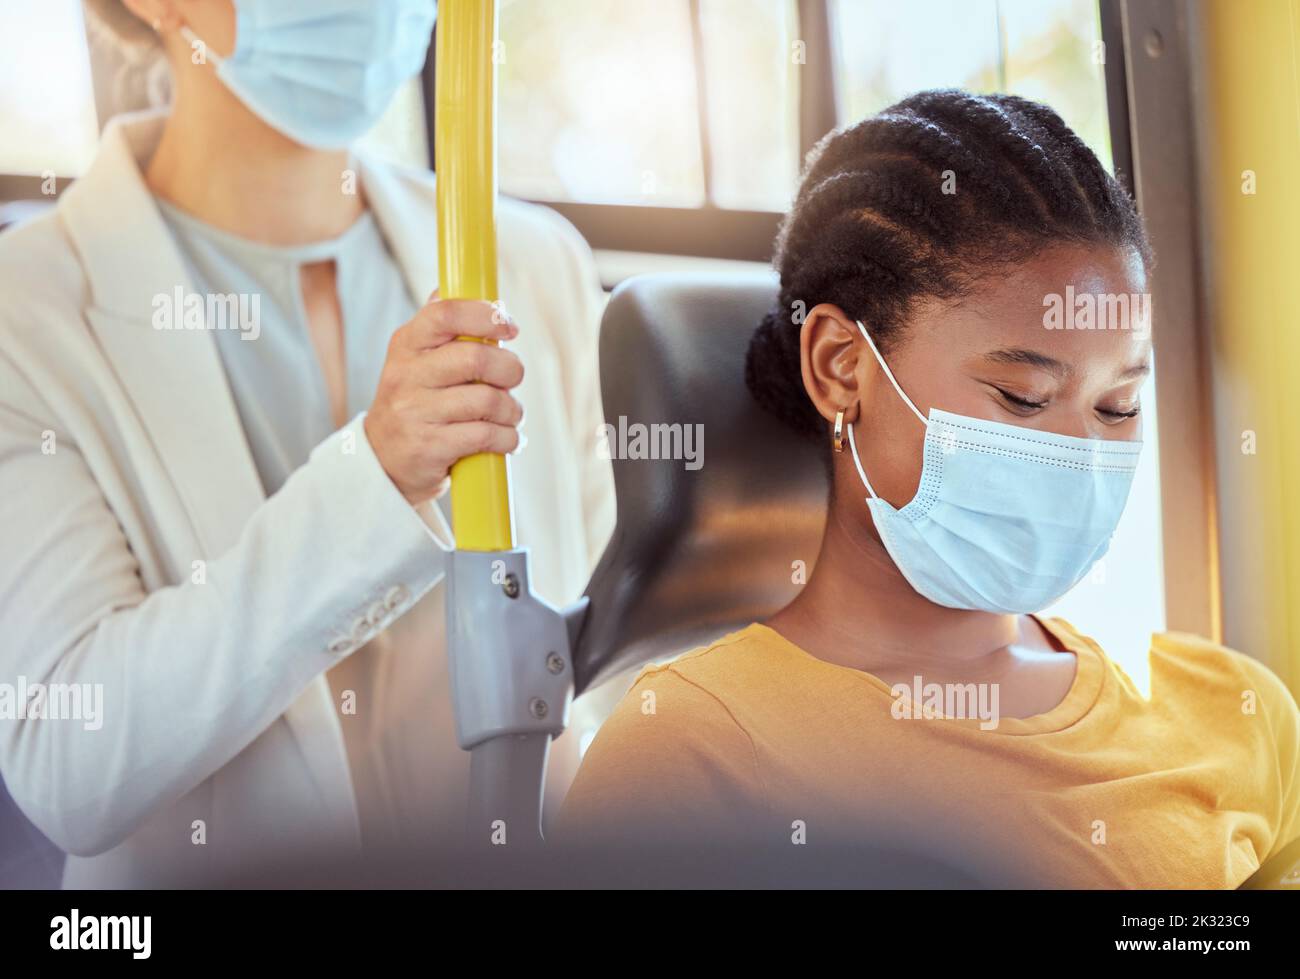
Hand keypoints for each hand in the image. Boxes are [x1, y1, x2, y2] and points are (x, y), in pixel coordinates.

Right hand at [365, 295, 523, 504]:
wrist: (383, 461)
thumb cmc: (414, 403)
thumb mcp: (415, 360)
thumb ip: (439, 327)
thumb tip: (457, 286)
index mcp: (406, 344)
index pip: (446, 313)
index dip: (486, 316)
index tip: (510, 328)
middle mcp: (406, 374)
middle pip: (476, 359)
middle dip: (510, 370)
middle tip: (512, 380)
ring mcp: (414, 412)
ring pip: (487, 400)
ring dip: (512, 410)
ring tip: (509, 415)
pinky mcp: (428, 446)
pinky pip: (485, 435)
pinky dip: (507, 438)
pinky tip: (505, 439)